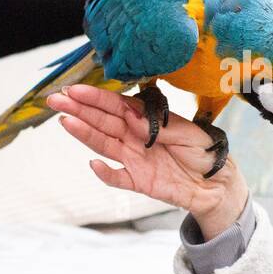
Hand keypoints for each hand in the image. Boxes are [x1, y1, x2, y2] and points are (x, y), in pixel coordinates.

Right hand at [46, 84, 249, 235]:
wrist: (217, 183)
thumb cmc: (205, 151)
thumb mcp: (190, 134)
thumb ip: (161, 127)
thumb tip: (132, 117)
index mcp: (148, 119)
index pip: (116, 106)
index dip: (95, 98)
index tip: (74, 91)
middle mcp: (135, 137)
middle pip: (102, 122)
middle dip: (78, 109)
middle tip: (55, 100)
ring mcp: (134, 159)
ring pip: (104, 144)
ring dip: (84, 133)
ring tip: (65, 121)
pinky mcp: (138, 181)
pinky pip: (117, 178)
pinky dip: (105, 173)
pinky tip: (93, 164)